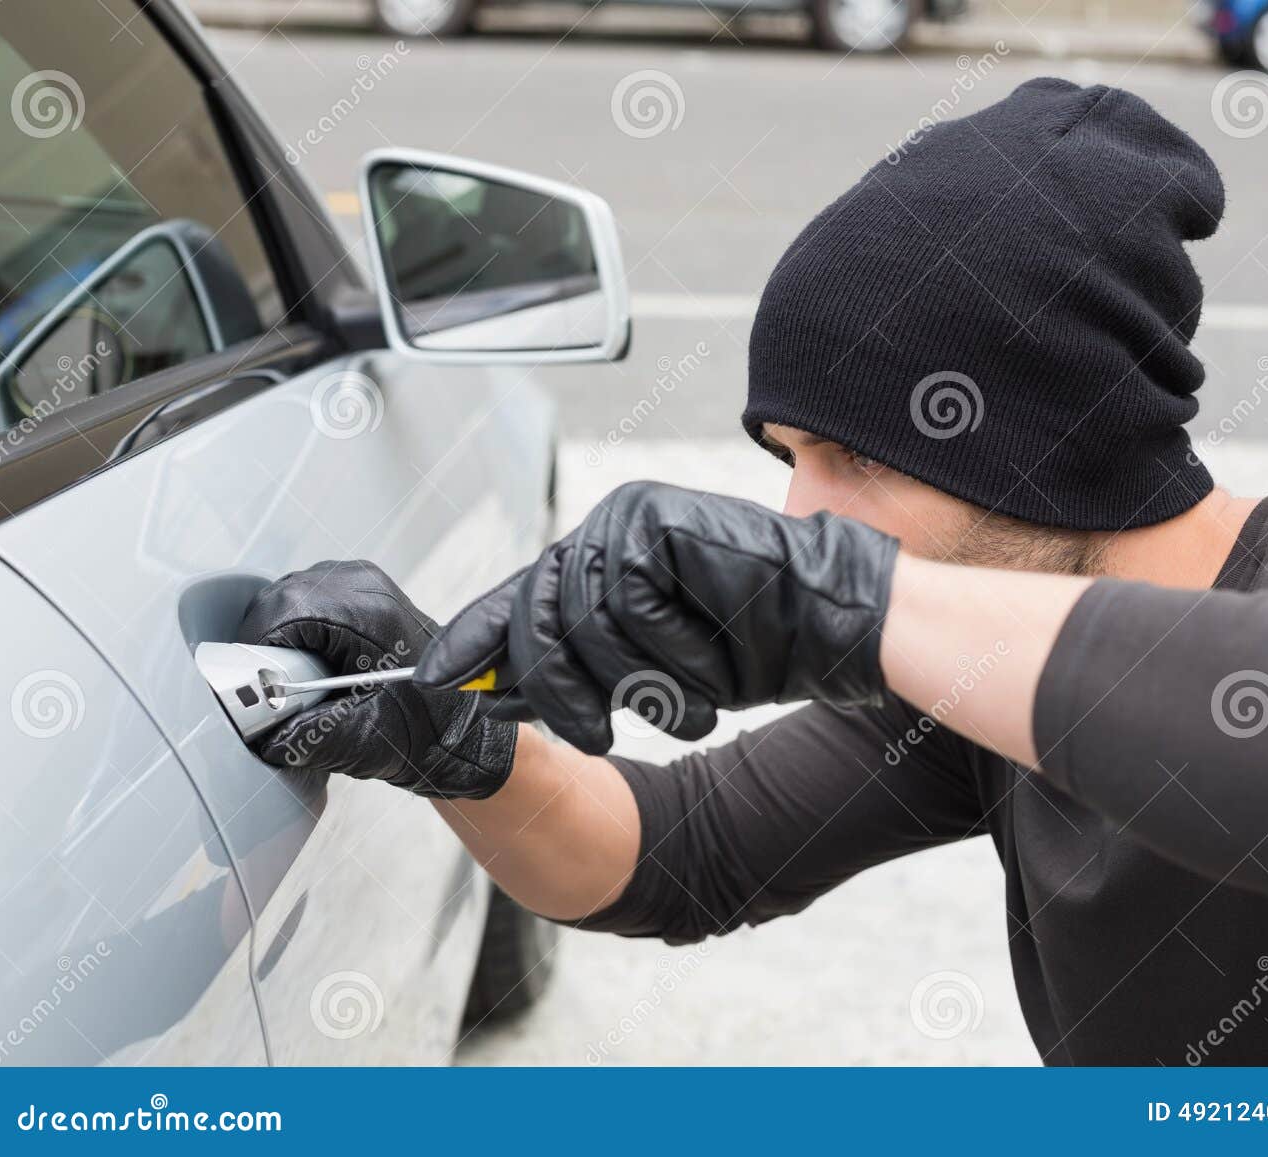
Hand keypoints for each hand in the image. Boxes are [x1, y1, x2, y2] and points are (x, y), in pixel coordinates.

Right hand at [236, 560, 516, 799]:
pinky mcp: (362, 591)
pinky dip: (298, 630)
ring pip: (288, 597)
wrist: (462, 726)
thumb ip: (303, 737)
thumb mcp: (358, 741)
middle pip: (279, 600)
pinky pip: (307, 600)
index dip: (254, 651)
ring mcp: (364, 582)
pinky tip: (312, 662)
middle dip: (264, 645)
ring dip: (279, 637)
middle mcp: (364, 586)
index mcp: (367, 614)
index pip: (280, 612)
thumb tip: (254, 733)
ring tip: (295, 678)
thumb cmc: (424, 730)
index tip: (248, 685)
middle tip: (270, 688)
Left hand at [414, 482, 899, 754]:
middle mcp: (607, 531)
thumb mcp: (653, 671)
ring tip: (690, 692)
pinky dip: (668, 646)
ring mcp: (627, 518)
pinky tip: (710, 648)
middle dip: (559, 691)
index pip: (516, 602)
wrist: (836, 624)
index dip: (473, 646)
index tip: (430, 683)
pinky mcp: (651, 519)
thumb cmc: (756, 645)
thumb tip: (494, 692)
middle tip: (593, 733)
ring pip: (578, 621)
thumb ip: (580, 668)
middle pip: (536, 619)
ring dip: (639, 680)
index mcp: (602, 560)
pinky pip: (625, 601)